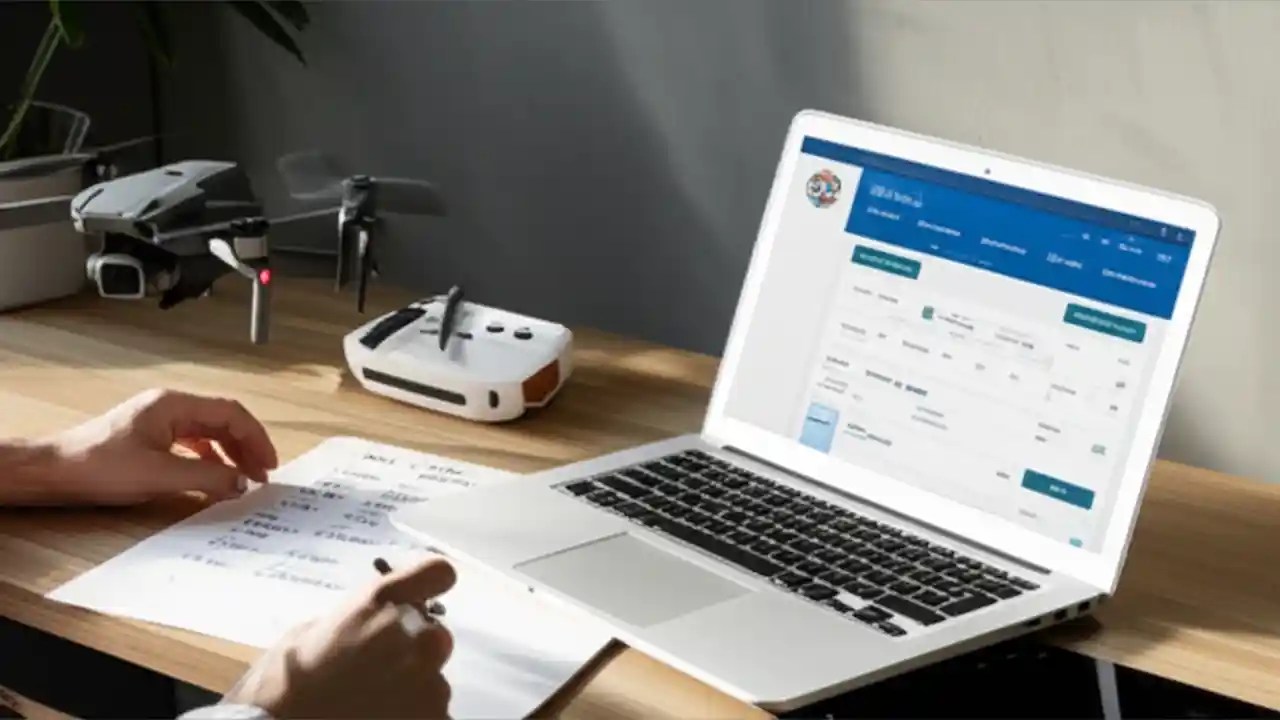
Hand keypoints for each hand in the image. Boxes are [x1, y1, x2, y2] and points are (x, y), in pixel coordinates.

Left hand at [42, 388, 278, 505]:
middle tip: (262, 474)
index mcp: (174, 405)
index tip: (268, 464)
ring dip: (230, 453)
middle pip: (222, 421)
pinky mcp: (150, 436)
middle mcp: (170, 406)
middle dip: (246, 447)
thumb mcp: (161, 475)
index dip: (256, 438)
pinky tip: (214, 475)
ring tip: (244, 477)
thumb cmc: (100, 466)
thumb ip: (207, 477)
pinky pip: (192, 442)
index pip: (231, 414)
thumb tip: (242, 483)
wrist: (55, 471)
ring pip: (209, 432)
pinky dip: (209, 458)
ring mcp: (159, 420)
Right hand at [224, 556, 455, 718]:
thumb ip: (353, 622)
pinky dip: (414, 719)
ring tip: (369, 707)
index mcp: (380, 602)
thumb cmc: (279, 687)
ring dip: (411, 693)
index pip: (436, 572)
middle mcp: (412, 635)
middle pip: (435, 637)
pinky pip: (434, 715)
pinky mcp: (436, 718)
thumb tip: (370, 625)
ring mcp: (429, 681)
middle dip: (414, 654)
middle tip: (377, 677)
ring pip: (434, 683)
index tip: (421, 601)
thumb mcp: (307, 635)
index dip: (431, 586)